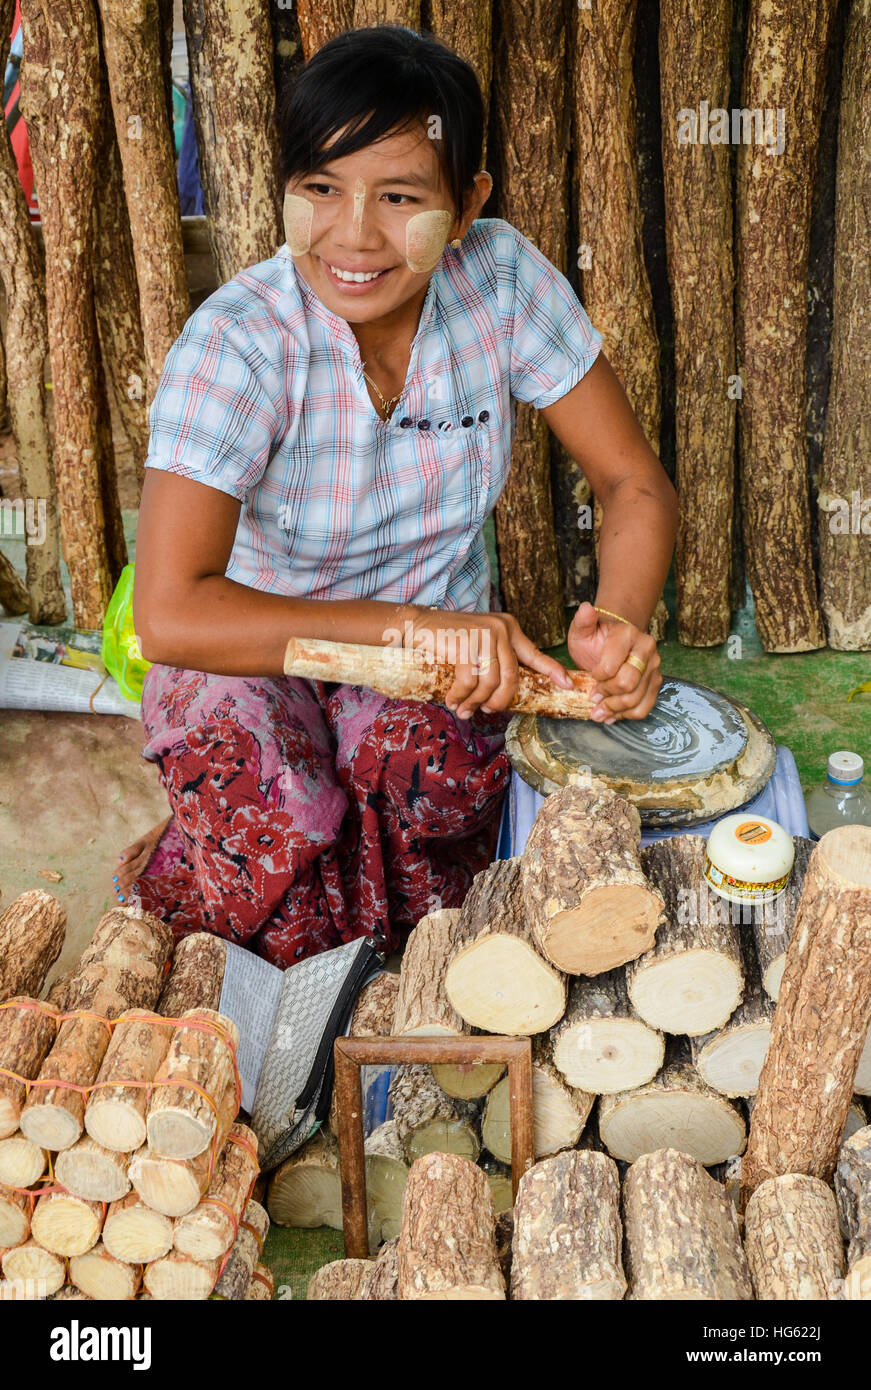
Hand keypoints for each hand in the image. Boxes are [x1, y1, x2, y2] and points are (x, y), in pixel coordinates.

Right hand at [404, 607, 573, 718]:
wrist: (418, 624)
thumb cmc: (449, 639)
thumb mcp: (480, 642)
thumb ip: (497, 658)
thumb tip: (505, 691)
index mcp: (509, 628)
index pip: (534, 654)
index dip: (552, 671)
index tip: (568, 685)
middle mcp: (500, 629)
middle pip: (511, 677)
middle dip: (500, 701)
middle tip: (488, 711)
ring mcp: (484, 634)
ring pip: (489, 682)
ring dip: (476, 702)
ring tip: (464, 709)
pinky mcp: (466, 643)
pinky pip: (469, 681)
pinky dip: (460, 696)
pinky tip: (453, 701)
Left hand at [567, 601, 660, 722]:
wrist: (615, 642)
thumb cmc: (596, 638)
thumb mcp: (583, 630)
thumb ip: (582, 621)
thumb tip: (585, 608)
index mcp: (628, 634)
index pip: (611, 666)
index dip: (597, 678)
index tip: (589, 677)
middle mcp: (646, 649)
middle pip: (627, 684)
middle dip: (606, 695)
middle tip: (593, 697)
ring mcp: (654, 667)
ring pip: (636, 699)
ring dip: (614, 710)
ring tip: (598, 712)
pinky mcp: (656, 682)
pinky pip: (645, 707)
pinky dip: (627, 715)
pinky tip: (612, 715)